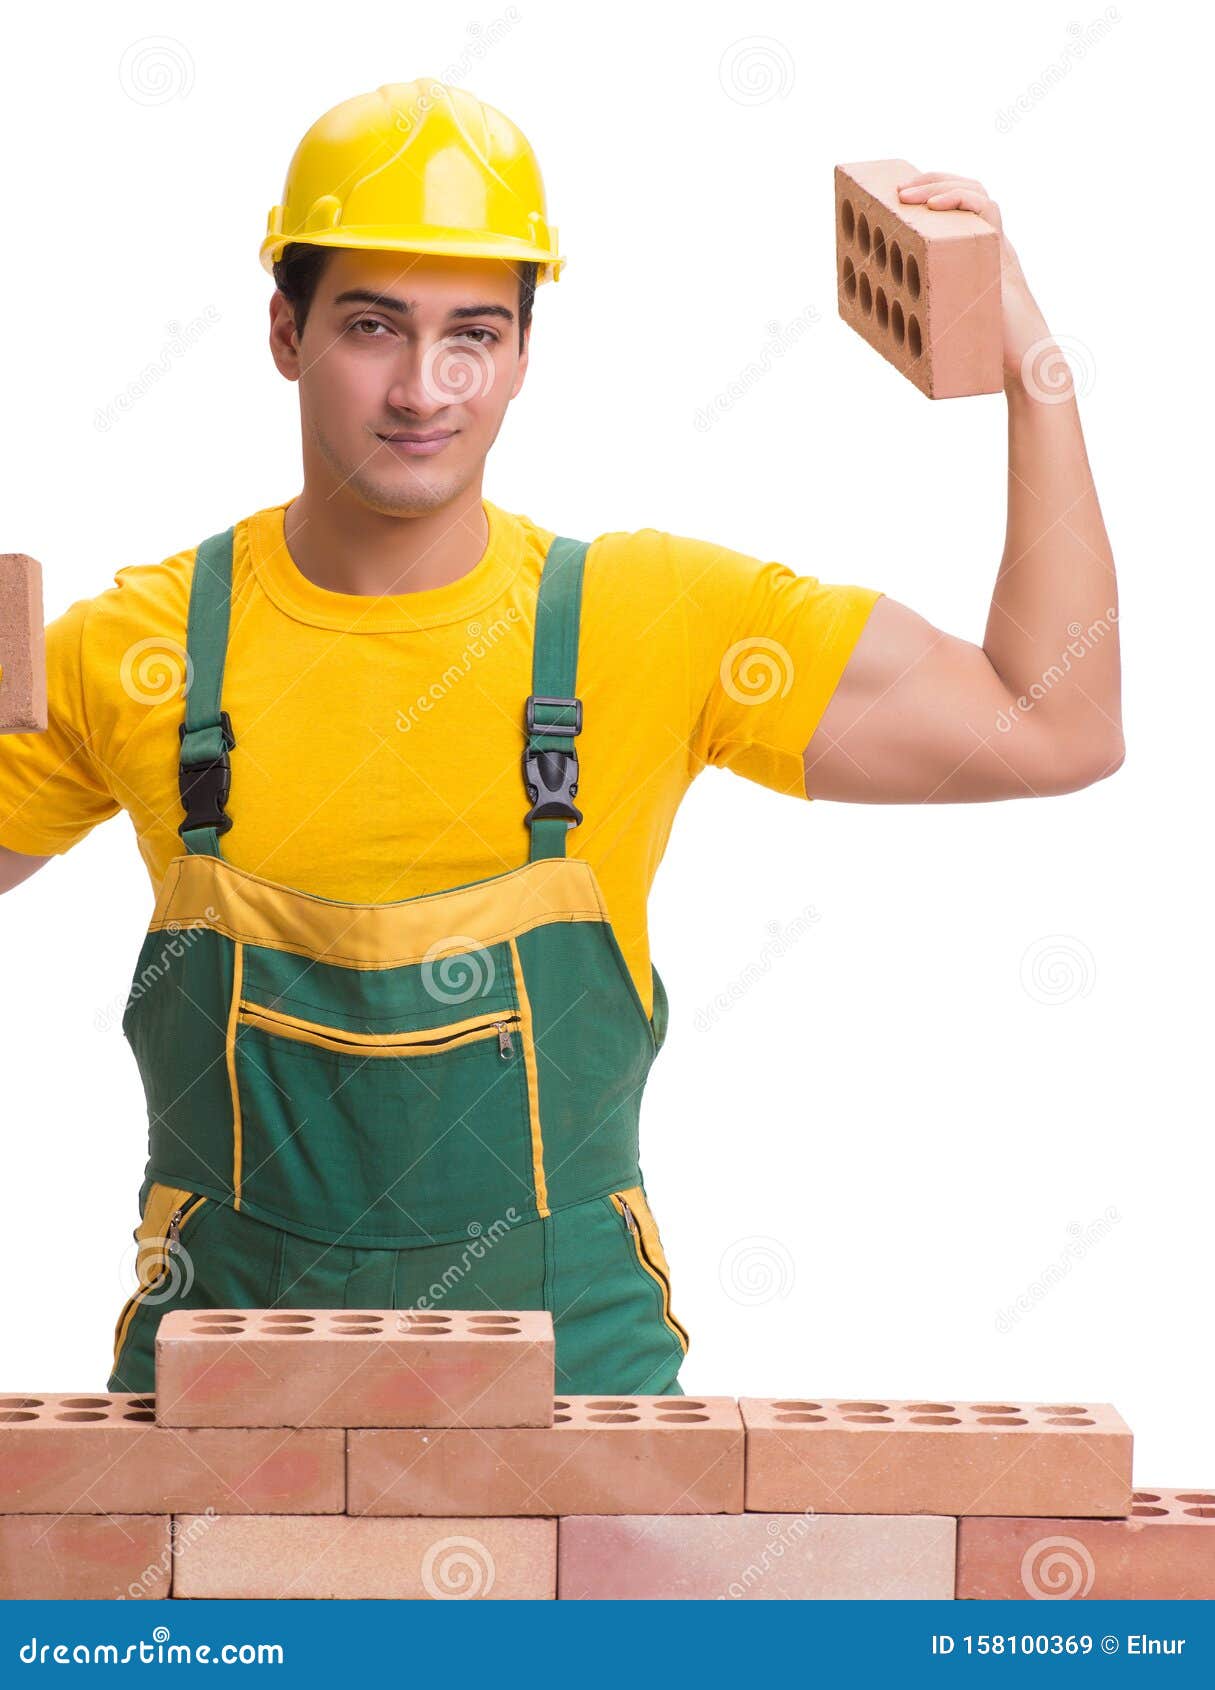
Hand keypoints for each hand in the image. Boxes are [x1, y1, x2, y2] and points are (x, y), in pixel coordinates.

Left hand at [896, 172, 1051, 388]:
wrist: (1023, 363)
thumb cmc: (985, 351)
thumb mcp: (945, 321)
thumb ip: (924, 308)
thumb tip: (876, 316)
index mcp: (977, 255)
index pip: (961, 206)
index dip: (934, 192)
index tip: (903, 195)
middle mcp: (990, 244)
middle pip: (968, 190)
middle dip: (932, 181)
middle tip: (900, 189)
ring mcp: (997, 246)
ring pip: (977, 192)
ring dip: (940, 185)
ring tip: (908, 194)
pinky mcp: (1001, 255)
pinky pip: (986, 210)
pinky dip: (960, 199)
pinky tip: (933, 206)